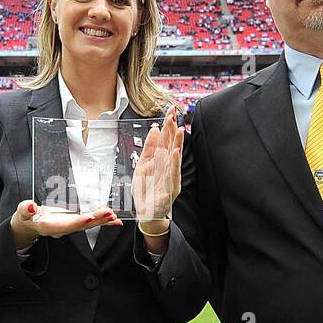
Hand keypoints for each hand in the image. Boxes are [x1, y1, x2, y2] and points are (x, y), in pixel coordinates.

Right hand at [10, 199, 120, 247]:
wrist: (31, 223)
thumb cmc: (27, 216)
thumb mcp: (22, 212)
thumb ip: (25, 209)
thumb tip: (32, 206)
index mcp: (50, 226)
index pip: (66, 225)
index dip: (78, 222)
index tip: (89, 217)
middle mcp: (63, 228)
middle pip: (81, 225)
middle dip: (96, 220)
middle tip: (109, 213)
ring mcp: (71, 226)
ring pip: (89, 225)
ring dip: (102, 221)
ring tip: (114, 216)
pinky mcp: (76, 222)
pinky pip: (92, 223)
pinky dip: (105, 222)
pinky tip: (116, 221)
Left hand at [132, 106, 183, 234]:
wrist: (147, 213)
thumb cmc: (146, 190)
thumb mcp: (142, 165)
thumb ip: (148, 148)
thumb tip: (154, 129)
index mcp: (161, 161)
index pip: (166, 139)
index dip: (168, 125)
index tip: (170, 110)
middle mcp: (168, 167)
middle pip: (171, 145)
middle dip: (173, 129)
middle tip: (174, 114)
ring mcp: (170, 177)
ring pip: (174, 157)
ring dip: (177, 143)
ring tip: (179, 130)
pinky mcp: (170, 188)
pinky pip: (172, 174)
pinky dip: (174, 163)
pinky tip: (175, 153)